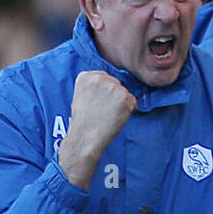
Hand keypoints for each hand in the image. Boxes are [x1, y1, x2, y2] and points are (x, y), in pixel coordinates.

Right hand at [59, 70, 136, 188]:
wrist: (85, 137)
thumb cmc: (83, 122)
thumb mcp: (80, 97)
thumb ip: (92, 87)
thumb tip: (107, 87)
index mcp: (86, 76)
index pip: (104, 78)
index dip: (103, 93)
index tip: (97, 104)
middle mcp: (100, 78)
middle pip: (115, 83)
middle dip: (113, 96)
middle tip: (103, 112)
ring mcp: (113, 87)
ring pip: (124, 92)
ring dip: (121, 104)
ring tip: (108, 115)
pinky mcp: (124, 97)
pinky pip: (132, 101)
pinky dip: (128, 111)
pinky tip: (116, 118)